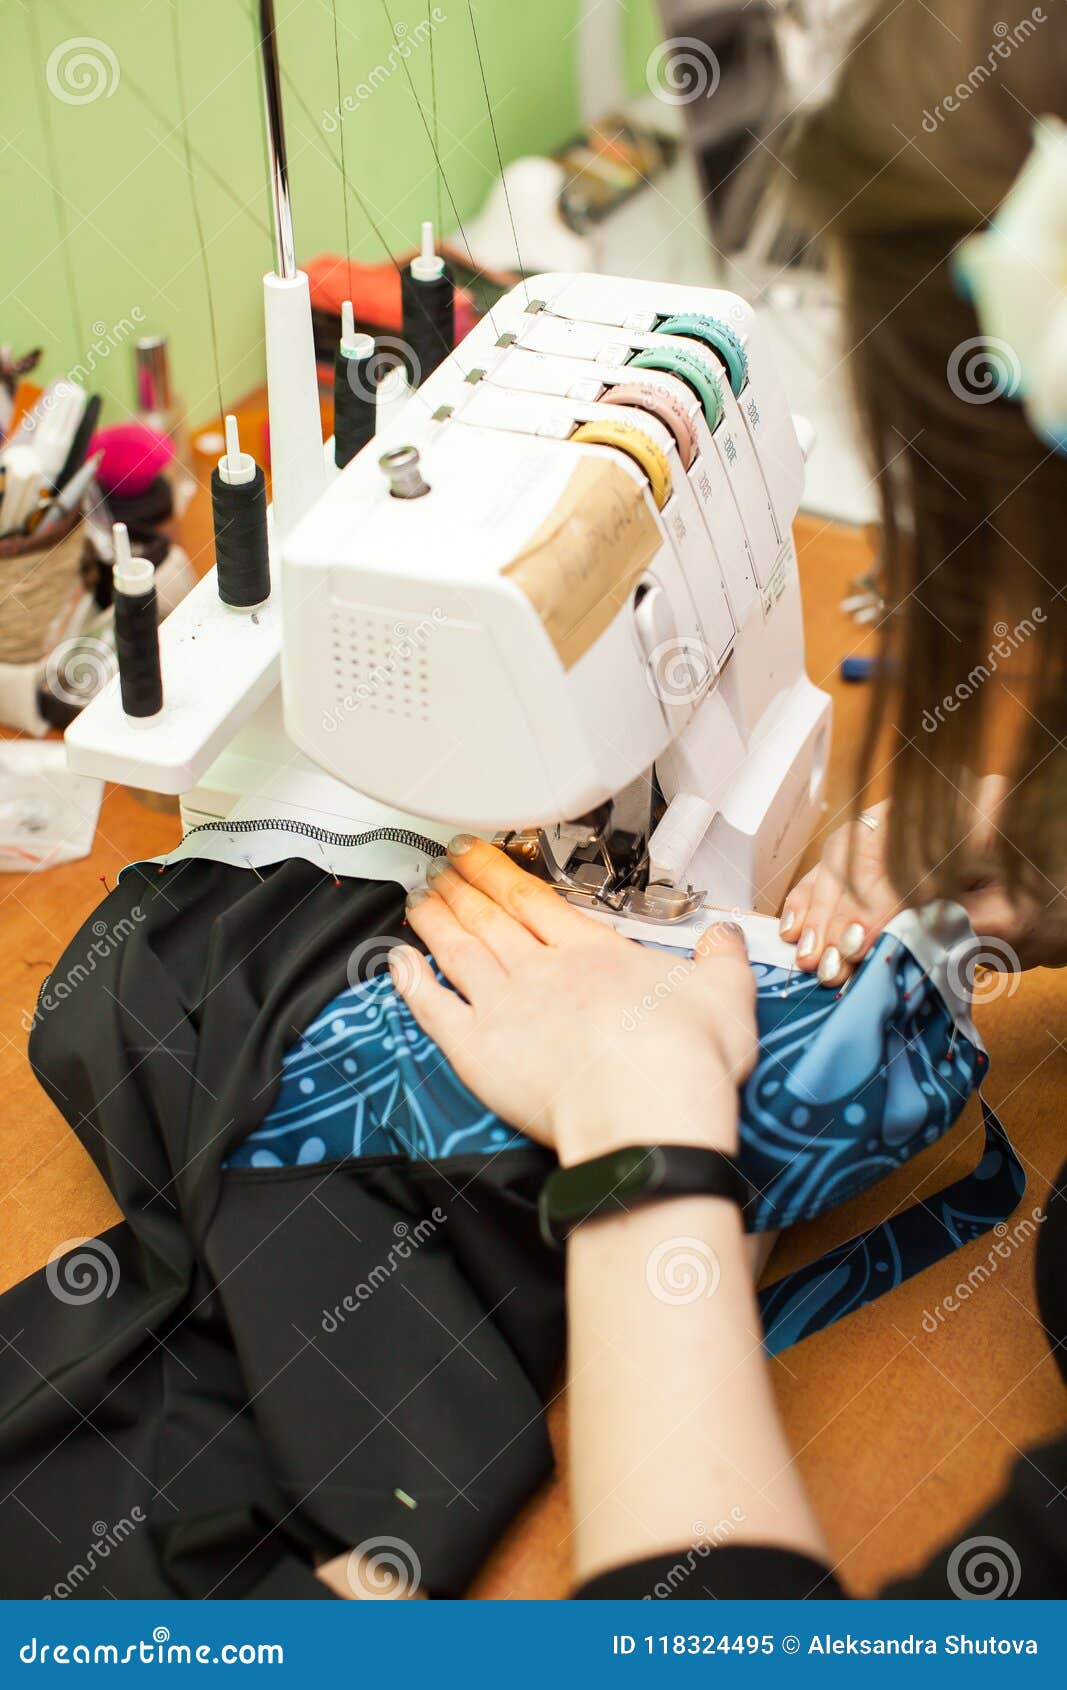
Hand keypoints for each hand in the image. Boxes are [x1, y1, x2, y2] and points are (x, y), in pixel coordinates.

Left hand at [390, 836, 757, 1165]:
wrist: (647, 1115)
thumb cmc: (683, 1063)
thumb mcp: (724, 995)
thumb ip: (721, 960)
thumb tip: (725, 939)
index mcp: (593, 954)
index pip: (533, 899)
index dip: (499, 871)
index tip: (477, 852)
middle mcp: (541, 972)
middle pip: (490, 917)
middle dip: (461, 885)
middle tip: (439, 864)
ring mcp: (504, 1008)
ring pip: (458, 951)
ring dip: (435, 921)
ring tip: (418, 897)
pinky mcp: (478, 1052)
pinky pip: (433, 1008)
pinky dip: (412, 982)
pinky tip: (397, 962)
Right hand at [780, 782, 1066, 984]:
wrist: (1057, 896)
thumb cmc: (1047, 910)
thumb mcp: (1015, 925)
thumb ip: (958, 927)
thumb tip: (893, 942)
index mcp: (979, 812)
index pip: (908, 853)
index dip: (876, 902)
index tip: (858, 948)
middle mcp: (934, 803)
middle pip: (866, 849)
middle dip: (839, 910)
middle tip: (828, 962)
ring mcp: (907, 817)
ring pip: (844, 852)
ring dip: (820, 907)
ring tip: (810, 954)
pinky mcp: (888, 836)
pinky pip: (839, 857)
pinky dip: (814, 893)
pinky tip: (798, 925)